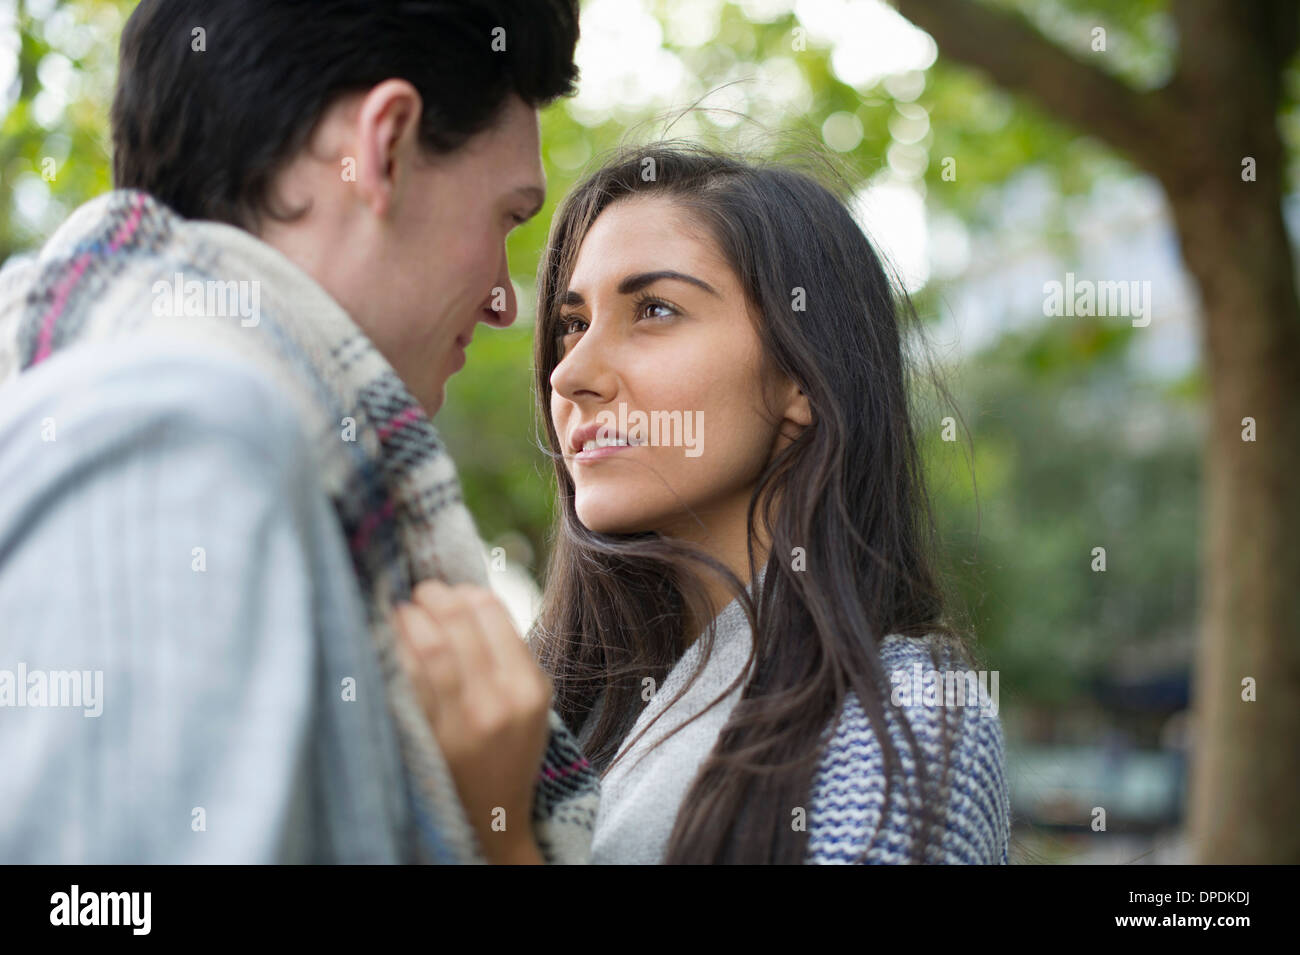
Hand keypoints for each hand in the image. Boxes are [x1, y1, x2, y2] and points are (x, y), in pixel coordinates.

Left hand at [391, 579, 551, 864]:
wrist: (494, 818)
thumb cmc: (508, 750)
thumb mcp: (528, 702)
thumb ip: (505, 655)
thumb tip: (462, 596)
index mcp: (530, 687)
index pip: (492, 612)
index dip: (464, 592)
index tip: (449, 591)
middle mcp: (501, 702)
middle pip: (459, 624)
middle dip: (433, 597)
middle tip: (418, 592)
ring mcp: (464, 724)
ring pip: (432, 649)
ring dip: (410, 619)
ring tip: (401, 612)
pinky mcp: (432, 741)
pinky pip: (408, 682)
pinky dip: (395, 652)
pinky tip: (389, 641)